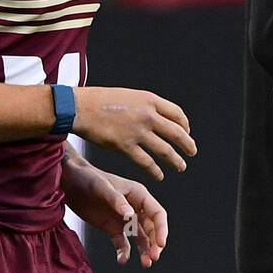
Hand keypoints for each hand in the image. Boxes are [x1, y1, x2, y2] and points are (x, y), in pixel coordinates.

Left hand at [60, 160, 167, 267]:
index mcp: (138, 194)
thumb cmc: (88, 178)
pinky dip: (124, 252)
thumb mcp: (102, 187)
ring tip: (146, 264)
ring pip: (141, 238)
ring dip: (145, 251)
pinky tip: (122, 261)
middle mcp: (135, 207)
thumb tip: (131, 215)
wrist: (70, 182)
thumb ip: (117, 201)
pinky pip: (123, 243)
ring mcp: (124, 219)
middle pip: (152, 228)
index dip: (162, 229)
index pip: (157, 213)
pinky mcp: (112, 228)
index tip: (160, 244)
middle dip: (155, 243)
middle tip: (153, 258)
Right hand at [71, 86, 195, 180]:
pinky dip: (155, 171)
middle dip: (187, 144)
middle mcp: (148, 115)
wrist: (80, 107)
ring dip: (176, 160)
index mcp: (149, 100)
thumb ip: (144, 106)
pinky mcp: (126, 147)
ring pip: (165, 150)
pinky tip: (159, 175)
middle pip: (176, 133)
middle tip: (192, 152)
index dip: (184, 125)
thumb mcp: (129, 96)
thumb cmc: (100, 100)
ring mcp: (138, 132)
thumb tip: (155, 117)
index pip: (177, 114)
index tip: (186, 132)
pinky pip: (146, 162)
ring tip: (181, 167)